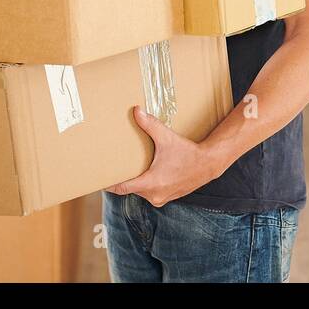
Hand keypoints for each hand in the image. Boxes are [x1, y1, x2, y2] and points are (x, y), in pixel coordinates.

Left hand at [106, 107, 222, 206]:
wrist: (208, 164)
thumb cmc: (187, 152)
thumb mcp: (167, 138)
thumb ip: (150, 125)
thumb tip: (136, 111)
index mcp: (151, 182)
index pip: (122, 188)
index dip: (110, 184)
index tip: (100, 179)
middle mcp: (154, 194)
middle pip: (130, 190)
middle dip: (123, 180)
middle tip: (114, 169)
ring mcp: (161, 198)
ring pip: (141, 192)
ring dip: (136, 182)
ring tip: (131, 170)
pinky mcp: (167, 197)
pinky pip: (151, 193)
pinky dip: (147, 185)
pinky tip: (148, 173)